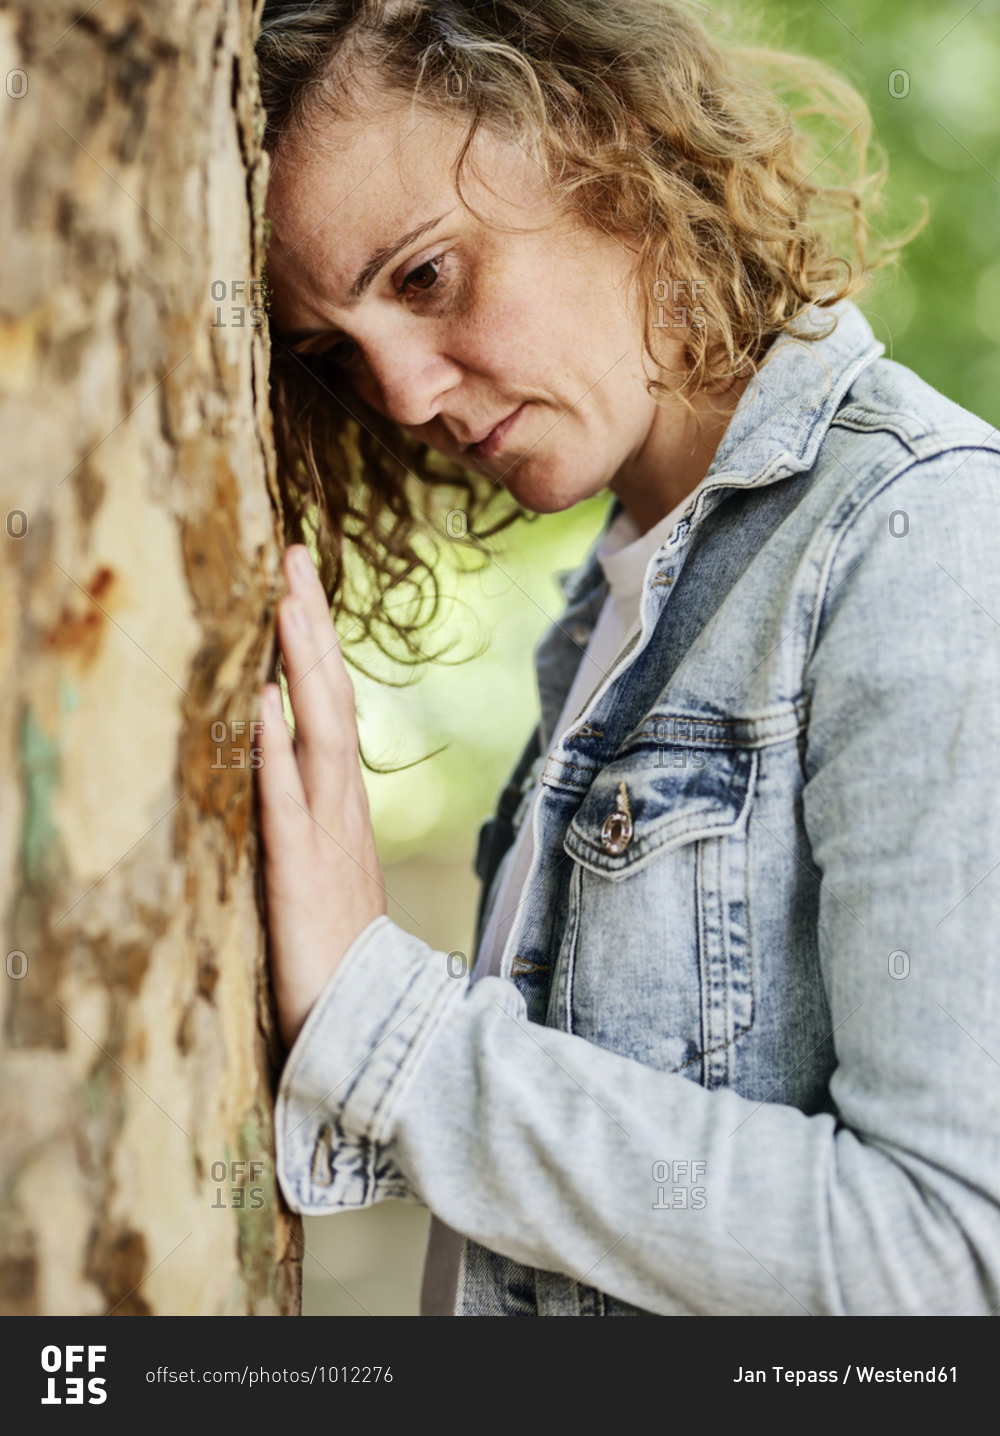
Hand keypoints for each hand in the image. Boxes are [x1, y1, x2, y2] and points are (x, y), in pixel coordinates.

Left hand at [257, 544, 386, 1047]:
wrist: (371, 1027)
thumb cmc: (340, 956)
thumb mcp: (327, 874)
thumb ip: (308, 819)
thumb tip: (281, 758)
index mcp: (342, 804)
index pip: (331, 706)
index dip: (316, 644)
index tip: (299, 584)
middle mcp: (339, 806)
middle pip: (330, 696)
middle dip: (311, 624)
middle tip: (296, 555)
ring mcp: (324, 833)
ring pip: (319, 729)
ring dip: (303, 661)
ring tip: (287, 598)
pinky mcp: (299, 871)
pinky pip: (285, 798)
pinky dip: (275, 744)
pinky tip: (263, 699)